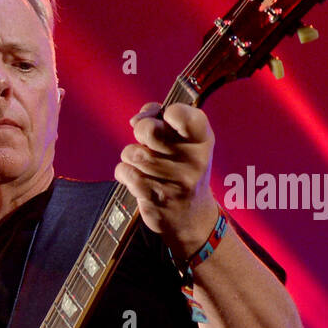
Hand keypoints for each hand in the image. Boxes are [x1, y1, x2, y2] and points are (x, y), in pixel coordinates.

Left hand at [115, 101, 219, 258]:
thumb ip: (162, 118)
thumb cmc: (183, 168)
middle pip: (147, 130)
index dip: (166, 113)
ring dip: (131, 156)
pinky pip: (124, 172)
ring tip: (145, 164)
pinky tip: (138, 179)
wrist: (190, 215)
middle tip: (147, 141)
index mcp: (202, 139)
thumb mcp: (186, 141)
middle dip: (140, 131)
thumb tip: (136, 119)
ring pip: (132, 153)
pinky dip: (125, 173)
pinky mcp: (154, 196)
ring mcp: (174, 180)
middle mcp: (192, 159)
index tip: (166, 120)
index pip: (180, 114)